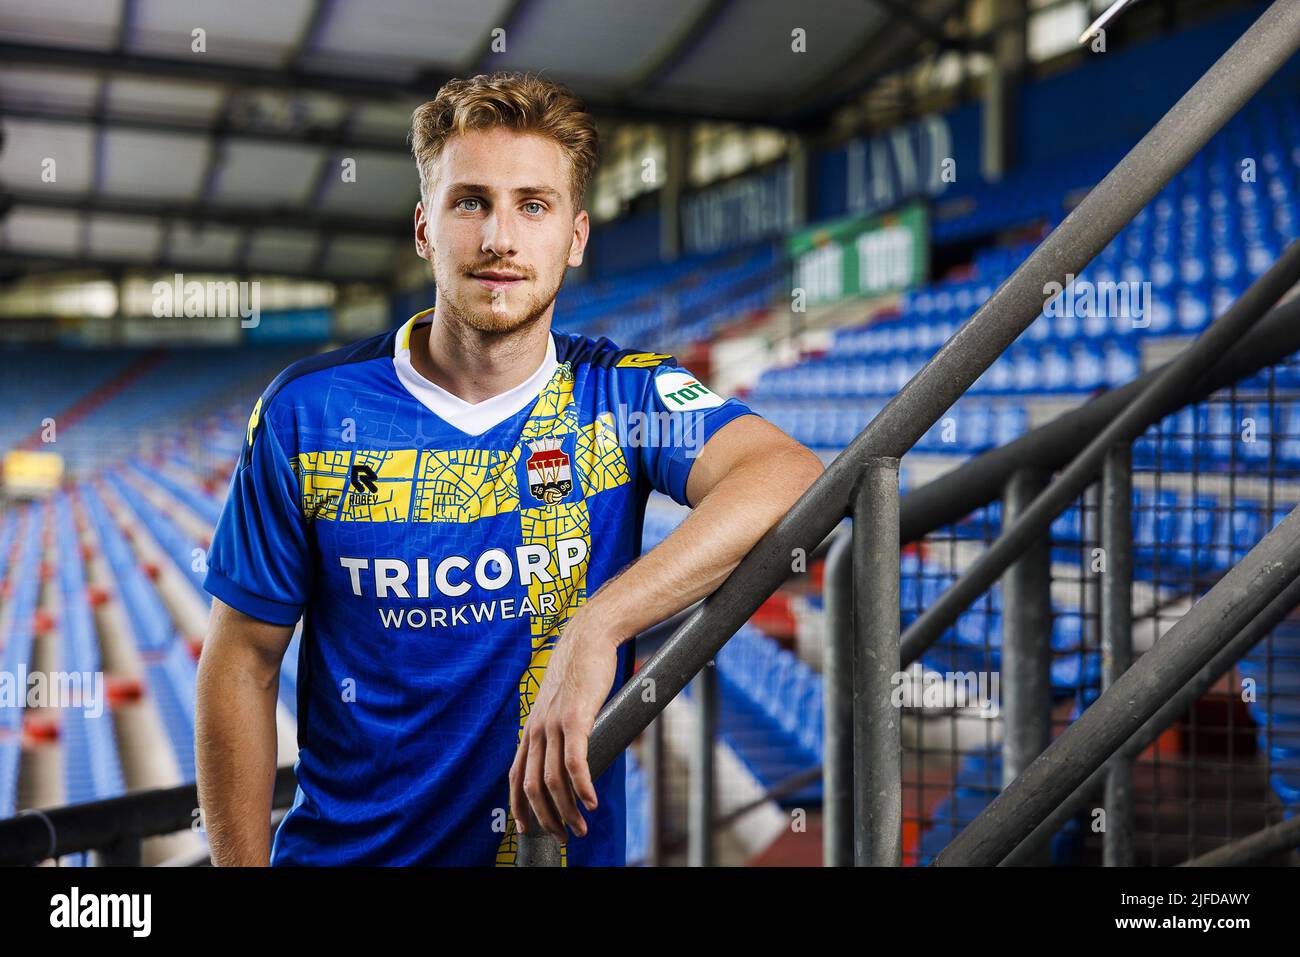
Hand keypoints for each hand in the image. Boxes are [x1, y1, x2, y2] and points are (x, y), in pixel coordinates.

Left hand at [508, 607, 620, 840]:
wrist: (588, 637)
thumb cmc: (579, 669)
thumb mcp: (561, 703)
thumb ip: (560, 728)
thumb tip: (571, 752)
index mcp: (531, 728)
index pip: (515, 777)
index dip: (519, 807)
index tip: (528, 829)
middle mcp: (537, 729)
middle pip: (531, 787)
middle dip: (545, 819)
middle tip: (563, 837)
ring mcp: (554, 724)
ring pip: (552, 780)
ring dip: (566, 810)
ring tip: (581, 827)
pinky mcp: (575, 718)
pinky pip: (574, 762)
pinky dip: (581, 787)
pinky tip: (590, 802)